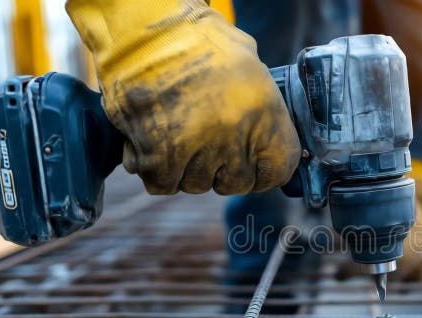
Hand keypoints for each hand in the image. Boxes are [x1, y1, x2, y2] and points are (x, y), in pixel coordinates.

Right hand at [67, 0, 299, 193]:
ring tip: (175, 132)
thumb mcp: (248, 66)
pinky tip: (152, 142)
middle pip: (235, 183)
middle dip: (221, 170)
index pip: (278, 170)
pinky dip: (155, 169)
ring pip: (197, 184)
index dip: (264, 172)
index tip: (253, 168)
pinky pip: (162, 184)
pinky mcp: (158, 155)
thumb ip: (261, 110)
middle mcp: (235, 134)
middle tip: (205, 142)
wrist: (143, 29)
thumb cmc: (196, 41)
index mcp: (265, 112)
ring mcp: (197, 148)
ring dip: (186, 167)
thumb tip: (266, 140)